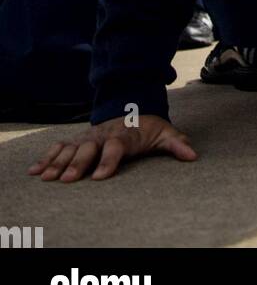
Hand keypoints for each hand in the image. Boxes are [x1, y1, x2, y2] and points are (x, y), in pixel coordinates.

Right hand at [28, 114, 196, 181]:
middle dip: (78, 164)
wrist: (131, 104)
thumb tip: (193, 156)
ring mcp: (88, 137)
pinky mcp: (77, 139)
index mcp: (124, 135)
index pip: (116, 148)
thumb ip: (176, 144)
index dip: (109, 161)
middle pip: (88, 149)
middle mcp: (103, 135)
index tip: (101, 177)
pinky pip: (59, 147)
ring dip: (58, 162)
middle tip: (69, 180)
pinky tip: (35, 171)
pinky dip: (46, 158)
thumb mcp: (165, 132)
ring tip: (47, 178)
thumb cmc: (148, 127)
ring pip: (70, 149)